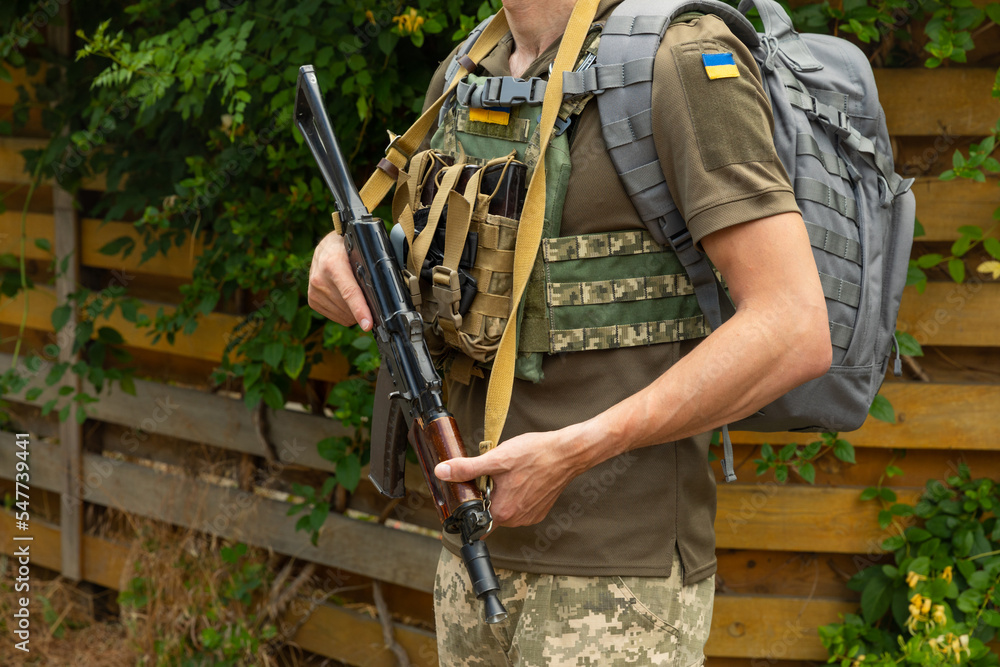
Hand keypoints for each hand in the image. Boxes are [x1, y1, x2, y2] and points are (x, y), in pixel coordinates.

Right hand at [308, 230, 371, 329]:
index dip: (360, 310)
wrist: (326, 247)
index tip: (367, 324)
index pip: (349, 292)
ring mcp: (313, 291)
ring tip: (356, 296)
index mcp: (333, 264)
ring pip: (343, 316)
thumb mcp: (359, 253)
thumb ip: (368, 271)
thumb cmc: (346, 249)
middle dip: (363, 309)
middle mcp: (319, 278)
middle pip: (348, 307)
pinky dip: (346, 313)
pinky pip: (336, 317)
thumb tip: (382, 295)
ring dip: (354, 312)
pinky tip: (346, 300)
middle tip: (370, 298)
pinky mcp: (312, 300)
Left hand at [434, 427, 588, 526]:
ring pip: (506, 508)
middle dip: (488, 495)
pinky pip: (521, 507)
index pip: (476, 521)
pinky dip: (518, 494)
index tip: (471, 491)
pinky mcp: (540, 510)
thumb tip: (442, 472)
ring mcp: (530, 516)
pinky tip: (524, 477)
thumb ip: (467, 469)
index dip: (470, 506)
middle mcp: (516, 520)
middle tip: (494, 473)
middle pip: (490, 512)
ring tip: (511, 473)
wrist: (567, 453)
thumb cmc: (534, 455)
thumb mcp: (496, 459)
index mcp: (502, 512)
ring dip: (503, 493)